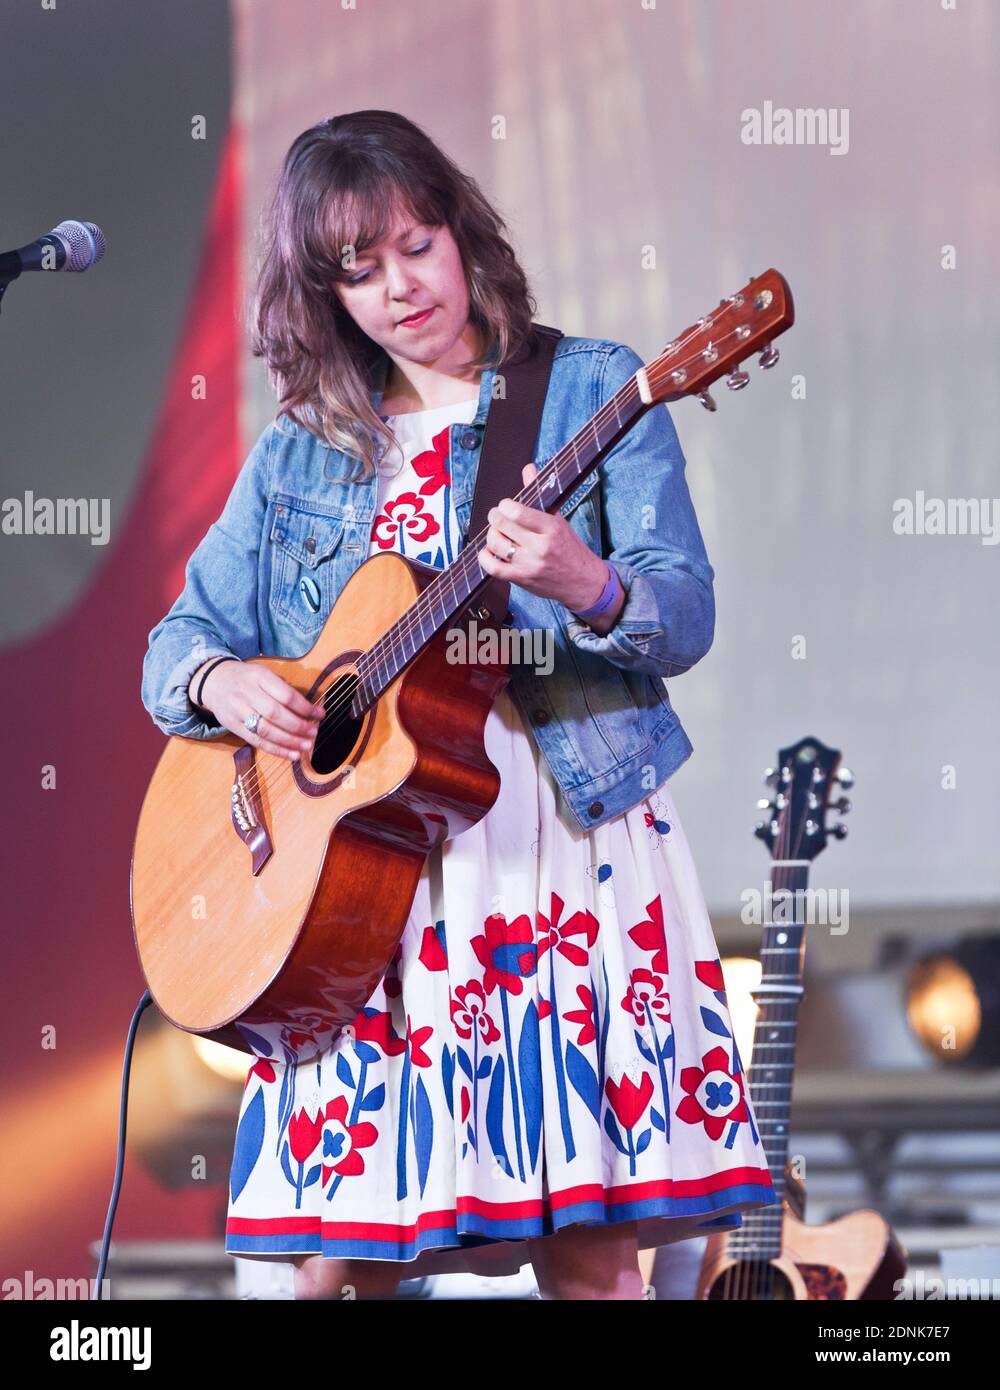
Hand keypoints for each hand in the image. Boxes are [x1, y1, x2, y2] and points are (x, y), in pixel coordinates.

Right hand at [196, 660, 324, 760]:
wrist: (213, 680)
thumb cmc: (247, 678)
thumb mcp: (264, 673)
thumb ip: (283, 689)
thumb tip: (311, 710)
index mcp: (259, 676)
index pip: (286, 695)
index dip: (305, 708)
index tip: (320, 715)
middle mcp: (247, 692)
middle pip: (276, 714)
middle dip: (298, 727)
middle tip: (314, 734)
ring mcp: (237, 710)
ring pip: (265, 730)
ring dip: (289, 742)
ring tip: (306, 747)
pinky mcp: (232, 725)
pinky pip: (256, 741)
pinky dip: (276, 750)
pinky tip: (291, 755)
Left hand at [478, 463, 609, 612]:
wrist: (582, 581)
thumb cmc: (570, 548)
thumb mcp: (558, 519)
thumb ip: (540, 494)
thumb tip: (528, 468)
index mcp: (551, 527)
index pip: (517, 511)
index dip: (505, 505)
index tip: (506, 505)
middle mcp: (540, 546)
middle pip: (502, 525)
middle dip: (495, 516)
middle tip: (497, 516)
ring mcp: (530, 564)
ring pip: (496, 544)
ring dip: (491, 535)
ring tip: (497, 533)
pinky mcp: (522, 579)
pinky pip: (494, 568)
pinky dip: (485, 558)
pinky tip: (488, 552)